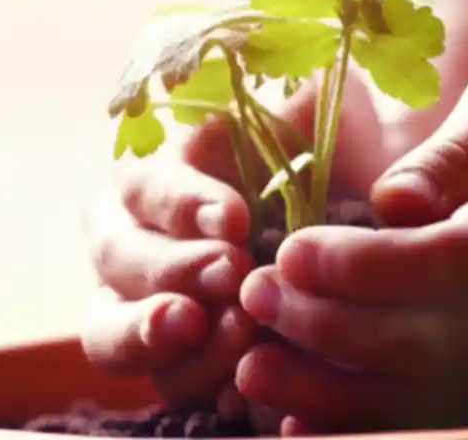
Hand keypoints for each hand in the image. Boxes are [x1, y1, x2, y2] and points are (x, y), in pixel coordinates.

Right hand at [82, 74, 388, 416]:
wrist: (358, 245)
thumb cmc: (331, 176)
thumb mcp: (326, 129)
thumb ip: (309, 105)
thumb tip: (308, 83)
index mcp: (154, 176)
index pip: (144, 183)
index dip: (181, 201)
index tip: (236, 218)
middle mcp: (127, 242)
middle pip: (115, 257)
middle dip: (170, 267)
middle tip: (230, 274)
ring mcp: (140, 309)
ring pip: (110, 329)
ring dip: (160, 334)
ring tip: (228, 331)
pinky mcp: (173, 366)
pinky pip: (163, 382)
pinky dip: (196, 381)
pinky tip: (240, 385)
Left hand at [236, 31, 467, 430]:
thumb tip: (390, 202)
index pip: (461, 259)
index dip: (366, 268)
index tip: (290, 254)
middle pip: (441, 340)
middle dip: (331, 327)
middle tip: (251, 296)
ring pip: (445, 400)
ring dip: (339, 393)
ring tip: (254, 365)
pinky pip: (463, 418)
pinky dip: (382, 423)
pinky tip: (306, 415)